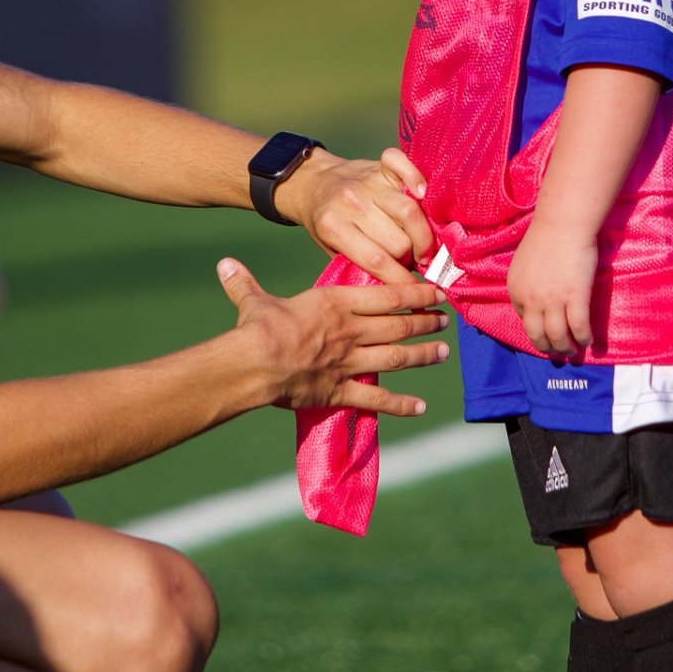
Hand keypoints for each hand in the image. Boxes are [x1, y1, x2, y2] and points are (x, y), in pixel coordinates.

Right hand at [216, 258, 446, 415]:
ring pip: (396, 357)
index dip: (416, 293)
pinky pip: (376, 399)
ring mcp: (349, 362)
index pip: (387, 295)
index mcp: (336, 303)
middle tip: (447, 320)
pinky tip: (420, 406)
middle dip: (426, 322)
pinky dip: (400, 404)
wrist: (254, 364)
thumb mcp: (253, 300)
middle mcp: (350, 331)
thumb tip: (224, 265)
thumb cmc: (256, 328)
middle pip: (399, 325)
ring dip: (422, 355)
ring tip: (442, 353)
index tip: (437, 292)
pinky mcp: (341, 391)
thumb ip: (244, 283)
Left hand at [279, 146, 433, 283]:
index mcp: (334, 227)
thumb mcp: (330, 248)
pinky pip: (401, 163)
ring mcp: (367, 182)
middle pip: (398, 240)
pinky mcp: (379, 165)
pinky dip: (415, 176)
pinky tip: (422, 194)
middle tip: (411, 263)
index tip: (414, 291)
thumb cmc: (326, 221)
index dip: (400, 280)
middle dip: (410, 259)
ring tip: (421, 246)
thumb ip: (358, 264)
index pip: (376, 260)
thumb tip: (397, 287)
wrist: (312, 183)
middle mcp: (352, 202)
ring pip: (409, 211)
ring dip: (422, 234)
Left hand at [507, 224, 597, 356]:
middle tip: (559, 352)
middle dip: (548, 348)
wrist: (563, 223)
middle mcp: (531, 300)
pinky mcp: (576, 298)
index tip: (547, 334)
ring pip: (558, 337)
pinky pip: (579, 328)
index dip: (537, 330)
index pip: (524, 320)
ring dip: (567, 349)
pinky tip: (589, 341)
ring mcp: (553, 301)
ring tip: (574, 350)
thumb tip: (537, 299)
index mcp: (516, 290)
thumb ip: (528, 283)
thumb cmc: (546, 237)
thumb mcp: (524, 263)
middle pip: (537, 336)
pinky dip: (584, 339)